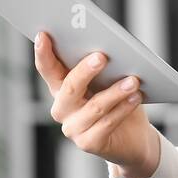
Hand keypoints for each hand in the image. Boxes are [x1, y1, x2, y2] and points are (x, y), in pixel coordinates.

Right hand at [34, 31, 158, 177]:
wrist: (134, 137)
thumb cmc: (119, 100)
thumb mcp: (108, 80)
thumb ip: (101, 66)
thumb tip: (108, 47)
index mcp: (61, 88)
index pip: (47, 68)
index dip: (42, 52)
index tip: (43, 34)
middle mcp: (62, 109)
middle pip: (69, 87)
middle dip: (85, 71)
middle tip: (102, 56)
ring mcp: (73, 128)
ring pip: (94, 107)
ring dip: (115, 91)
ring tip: (133, 80)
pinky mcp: (88, 143)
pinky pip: (107, 123)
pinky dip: (123, 108)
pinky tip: (135, 97)